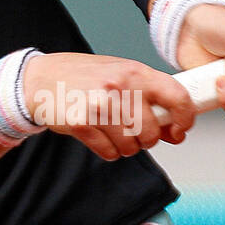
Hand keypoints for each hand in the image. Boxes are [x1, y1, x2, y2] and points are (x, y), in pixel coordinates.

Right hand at [22, 51, 199, 160]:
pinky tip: (97, 134)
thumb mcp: (121, 76)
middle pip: (152, 132)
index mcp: (135, 71)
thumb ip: (149, 99)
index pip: (177, 97)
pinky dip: (107, 150)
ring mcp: (99, 105)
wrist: (39, 78)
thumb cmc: (84, 77)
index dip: (185, 119)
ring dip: (125, 146)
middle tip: (133, 131)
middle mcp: (120, 87)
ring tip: (111, 130)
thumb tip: (175, 131)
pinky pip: (109, 153)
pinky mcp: (81, 123)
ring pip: (131, 146)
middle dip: (146, 139)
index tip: (179, 129)